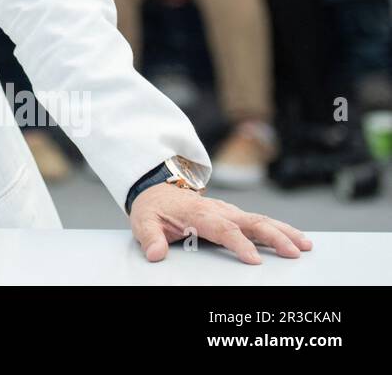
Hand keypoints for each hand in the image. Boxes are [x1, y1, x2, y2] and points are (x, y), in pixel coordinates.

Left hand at [130, 183, 310, 263]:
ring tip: (305, 245)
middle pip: (250, 222)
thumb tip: (155, 254)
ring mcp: (228, 211)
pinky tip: (295, 238)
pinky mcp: (234, 215)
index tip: (254, 260)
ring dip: (284, 231)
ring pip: (260, 220)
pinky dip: (279, 229)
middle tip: (294, 252)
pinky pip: (259, 221)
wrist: (156, 189)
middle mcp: (218, 210)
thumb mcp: (144, 221)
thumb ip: (150, 238)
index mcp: (197, 213)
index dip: (239, 244)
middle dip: (274, 236)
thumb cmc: (154, 207)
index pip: (222, 229)